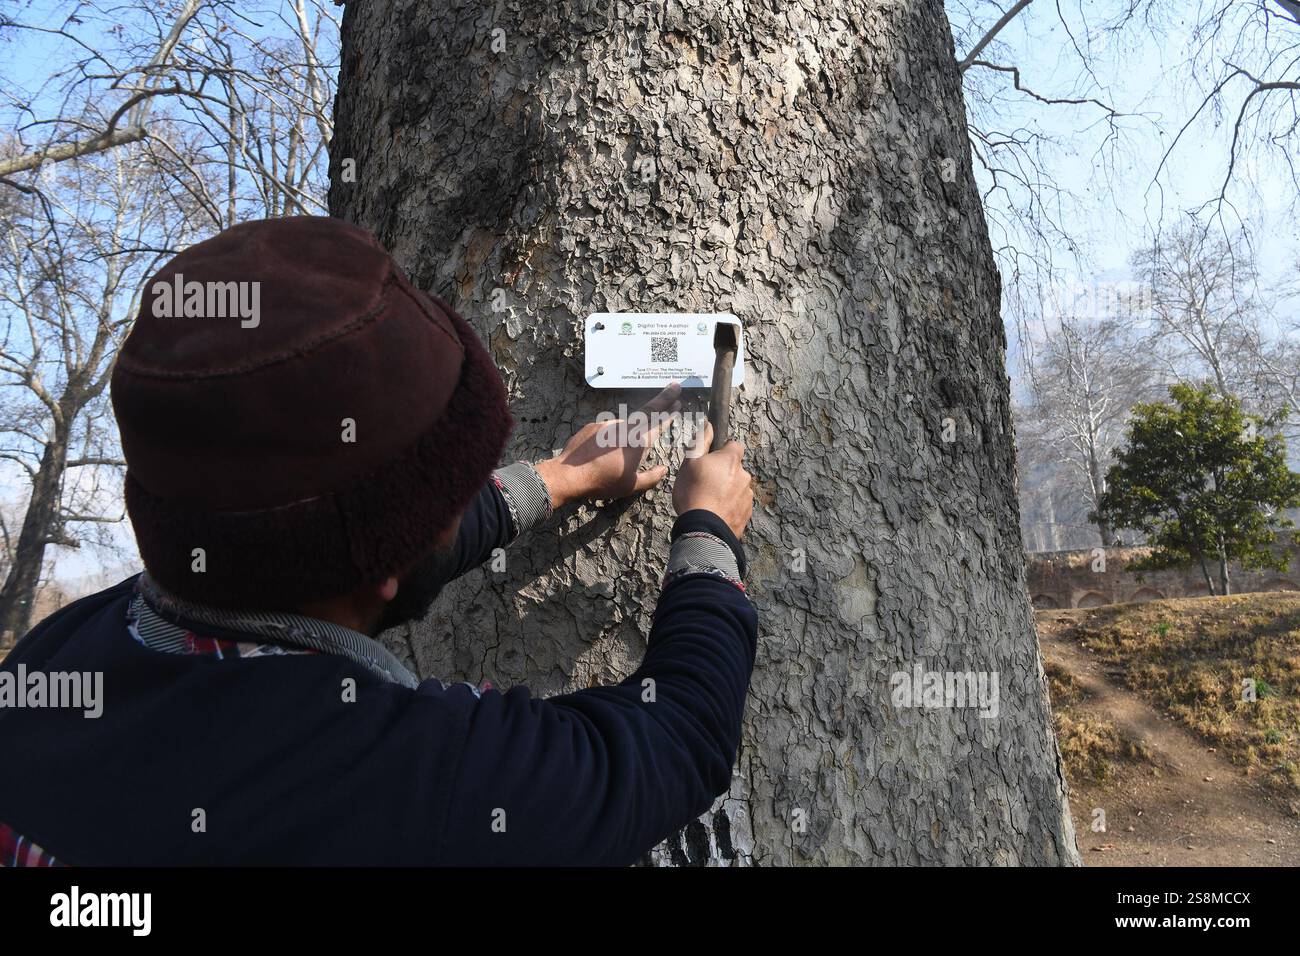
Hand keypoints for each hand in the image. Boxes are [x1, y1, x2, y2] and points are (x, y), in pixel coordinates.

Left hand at [534, 383, 681, 507]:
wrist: (569, 475)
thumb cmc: (602, 482)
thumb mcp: (631, 485)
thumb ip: (651, 477)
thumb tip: (664, 469)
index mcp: (638, 442)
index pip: (659, 421)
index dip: (670, 411)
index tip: (679, 402)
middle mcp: (625, 428)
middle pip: (648, 410)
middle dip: (664, 398)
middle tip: (674, 386)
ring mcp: (608, 424)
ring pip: (624, 425)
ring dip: (628, 433)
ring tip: (616, 456)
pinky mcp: (593, 426)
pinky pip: (607, 430)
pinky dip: (609, 439)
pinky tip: (602, 453)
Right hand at [673, 421, 752, 537]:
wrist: (703, 529)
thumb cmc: (693, 492)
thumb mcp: (689, 463)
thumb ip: (701, 441)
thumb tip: (708, 425)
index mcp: (731, 460)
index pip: (734, 445)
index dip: (723, 450)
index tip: (711, 459)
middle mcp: (744, 475)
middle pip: (736, 468)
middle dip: (724, 473)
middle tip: (705, 483)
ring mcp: (747, 495)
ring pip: (737, 487)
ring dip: (727, 490)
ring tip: (709, 501)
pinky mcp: (747, 513)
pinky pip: (738, 504)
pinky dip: (729, 506)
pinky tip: (716, 512)